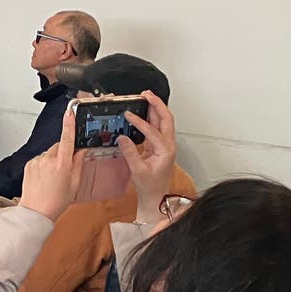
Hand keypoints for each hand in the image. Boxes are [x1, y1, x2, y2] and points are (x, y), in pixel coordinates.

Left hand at [20, 108, 83, 222]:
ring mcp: (36, 161)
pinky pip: (40, 159)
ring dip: (53, 160)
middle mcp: (48, 160)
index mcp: (62, 164)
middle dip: (63, 153)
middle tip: (65, 169)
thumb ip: (78, 164)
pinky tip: (45, 178)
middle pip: (58, 147)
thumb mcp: (75, 184)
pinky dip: (44, 165)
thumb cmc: (56, 201)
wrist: (35, 211)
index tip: (69, 112)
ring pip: (49, 154)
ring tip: (53, 178)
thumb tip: (81, 151)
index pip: (67, 139)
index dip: (69, 124)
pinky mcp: (29, 164)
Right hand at [117, 90, 176, 218]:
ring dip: (156, 108)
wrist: (156, 196)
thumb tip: (122, 138)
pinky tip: (143, 112)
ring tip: (145, 98)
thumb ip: (130, 153)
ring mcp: (165, 145)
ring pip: (163, 121)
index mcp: (165, 151)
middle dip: (157, 104)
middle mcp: (168, 145)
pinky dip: (151, 117)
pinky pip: (157, 127)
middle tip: (146, 94)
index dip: (139, 122)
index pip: (152, 131)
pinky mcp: (159, 146)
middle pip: (166, 119)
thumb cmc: (150, 186)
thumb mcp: (138, 171)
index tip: (128, 114)